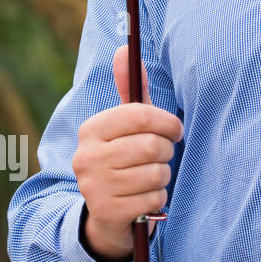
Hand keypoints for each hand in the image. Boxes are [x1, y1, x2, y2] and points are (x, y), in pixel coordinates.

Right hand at [71, 45, 182, 261]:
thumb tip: (124, 47)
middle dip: (167, 151)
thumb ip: (131, 89)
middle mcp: (86, 156)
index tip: (174, 129)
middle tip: (161, 156)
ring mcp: (93, 186)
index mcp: (92, 129)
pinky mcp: (107, 212)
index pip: (141, 115)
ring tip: (149, 177)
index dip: (168, 122)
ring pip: (157, 173)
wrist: (108, 213)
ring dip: (163, 176)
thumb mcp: (129, 124)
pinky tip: (144, 198)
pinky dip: (158, 199)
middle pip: (153, 146)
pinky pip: (155, 199)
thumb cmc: (127, 157)